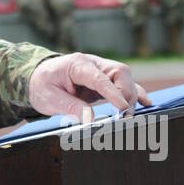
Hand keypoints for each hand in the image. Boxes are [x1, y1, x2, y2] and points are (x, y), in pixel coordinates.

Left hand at [28, 53, 150, 122]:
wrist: (37, 77)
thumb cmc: (41, 85)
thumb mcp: (49, 98)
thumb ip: (70, 107)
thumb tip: (90, 120)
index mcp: (77, 64)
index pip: (99, 77)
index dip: (112, 92)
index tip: (122, 107)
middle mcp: (93, 64)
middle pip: (119, 73)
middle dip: (126, 94)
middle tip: (125, 116)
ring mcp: (101, 71)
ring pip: (125, 78)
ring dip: (131, 96)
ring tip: (131, 116)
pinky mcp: (104, 81)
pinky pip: (124, 84)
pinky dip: (135, 93)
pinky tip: (146, 103)